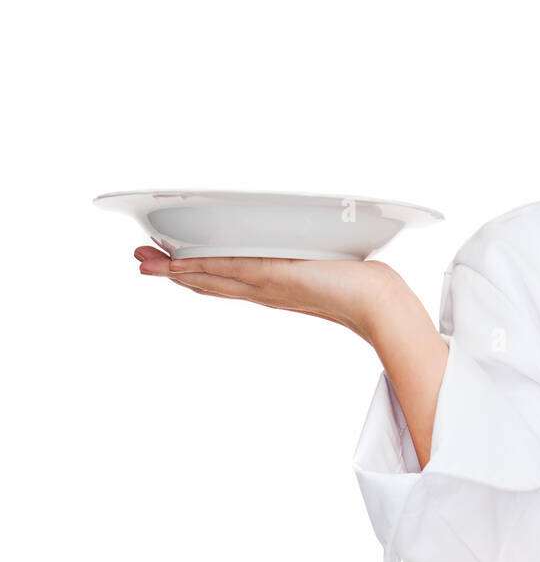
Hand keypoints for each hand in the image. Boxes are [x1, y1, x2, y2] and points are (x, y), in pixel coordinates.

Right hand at [134, 245, 402, 344]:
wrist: (378, 304)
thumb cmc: (361, 288)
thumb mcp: (328, 271)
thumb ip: (313, 265)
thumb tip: (314, 256)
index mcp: (272, 289)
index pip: (225, 281)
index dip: (193, 274)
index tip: (167, 266)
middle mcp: (264, 290)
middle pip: (207, 282)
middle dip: (171, 272)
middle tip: (139, 261)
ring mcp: (266, 286)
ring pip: (211, 277)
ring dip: (175, 270)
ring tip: (145, 262)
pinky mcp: (276, 277)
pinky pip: (230, 270)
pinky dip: (202, 267)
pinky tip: (180, 264)